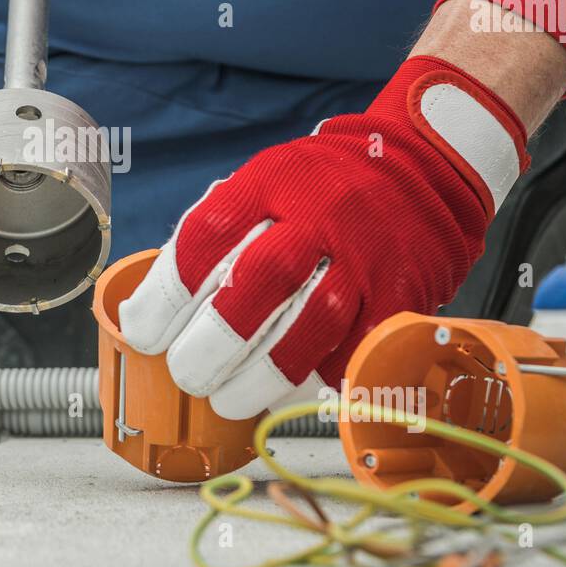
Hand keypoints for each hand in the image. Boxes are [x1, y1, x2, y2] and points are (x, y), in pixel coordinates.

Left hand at [118, 56, 528, 418]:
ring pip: (314, 321)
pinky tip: (290, 397)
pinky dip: (322, 378)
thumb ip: (219, 236)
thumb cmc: (321, 188)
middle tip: (186, 373)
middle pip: (260, 280)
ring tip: (228, 399)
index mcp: (272, 180)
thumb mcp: (264, 183)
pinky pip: (360, 345)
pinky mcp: (403, 290)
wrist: (421, 167)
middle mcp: (319, 212)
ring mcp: (365, 253)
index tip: (144, 331)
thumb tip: (153, 310)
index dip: (167, 292)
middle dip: (214, 340)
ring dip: (263, 374)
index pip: (207, 235)